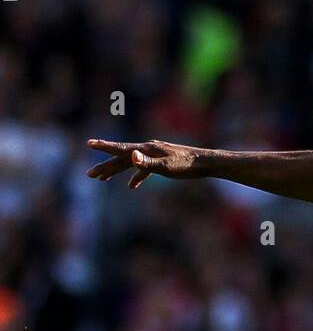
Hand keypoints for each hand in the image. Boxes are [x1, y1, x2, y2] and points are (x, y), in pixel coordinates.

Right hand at [85, 139, 207, 188]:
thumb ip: (148, 163)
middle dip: (105, 167)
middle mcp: (147, 149)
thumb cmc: (187, 165)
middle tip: (89, 175)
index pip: (120, 148)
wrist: (205, 162)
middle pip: (121, 158)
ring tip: (102, 179)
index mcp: (145, 149)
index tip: (88, 143)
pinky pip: (143, 170)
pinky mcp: (161, 162)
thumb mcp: (166, 166)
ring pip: (130, 164)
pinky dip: (136, 177)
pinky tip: (132, 187)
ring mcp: (153, 155)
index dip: (104, 147)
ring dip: (116, 171)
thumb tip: (132, 156)